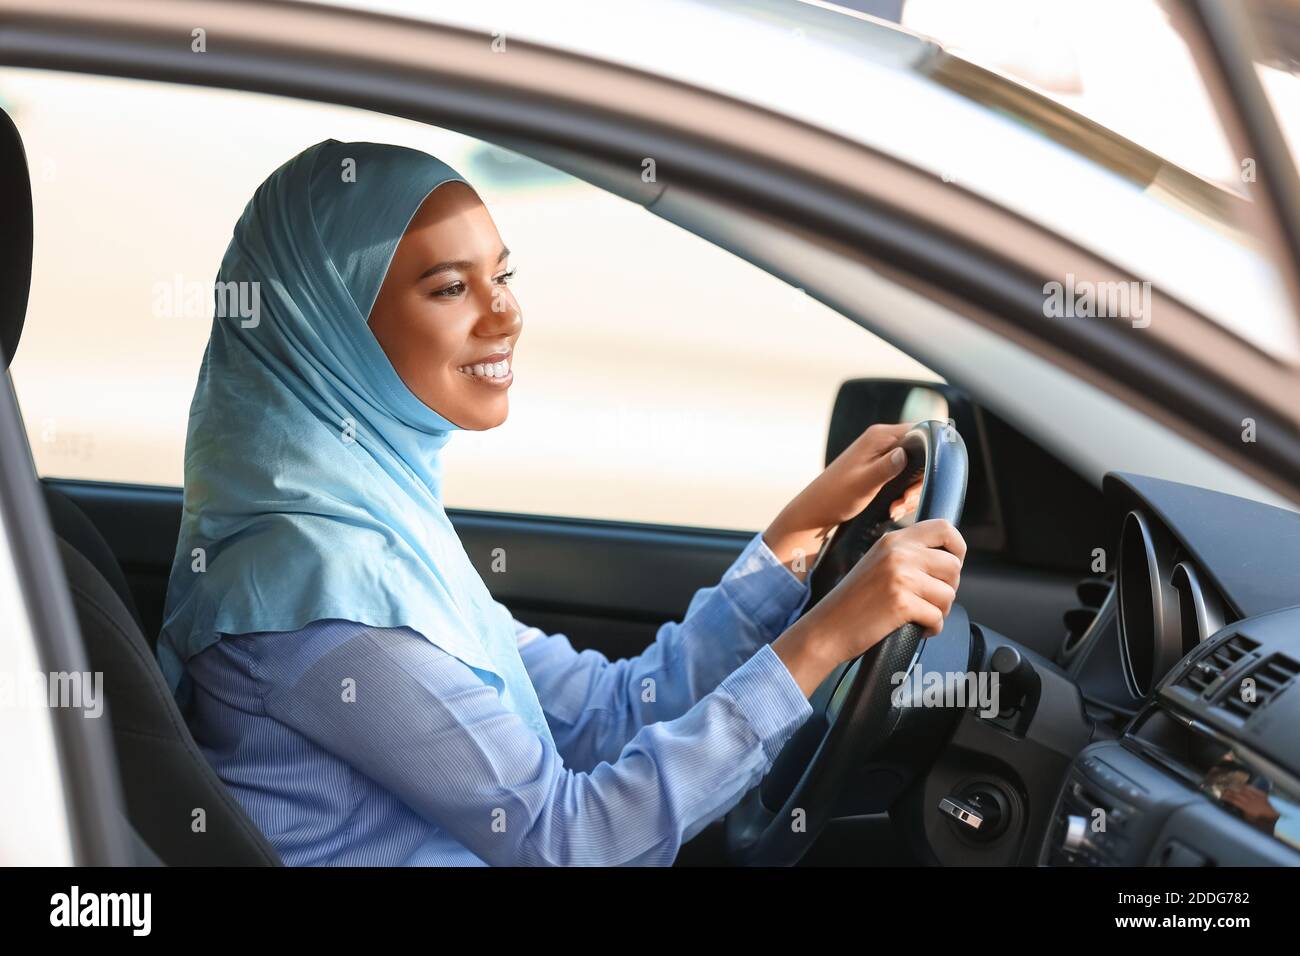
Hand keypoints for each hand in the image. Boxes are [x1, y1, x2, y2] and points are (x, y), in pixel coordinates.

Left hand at [763, 422, 922, 580]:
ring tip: (896, 509)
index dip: (931, 453)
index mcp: (880, 436)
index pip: (921, 431)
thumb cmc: (836, 496)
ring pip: (913, 470)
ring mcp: (881, 454)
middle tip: (905, 501)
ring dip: (910, 492)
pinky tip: (893, 509)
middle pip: (921, 453)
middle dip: (918, 481)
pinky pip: (902, 478)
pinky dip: (902, 495)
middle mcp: (882, 440)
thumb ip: (887, 466)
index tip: (923, 479)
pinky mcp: (879, 468)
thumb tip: (906, 452)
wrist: (816, 511)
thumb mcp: (864, 483)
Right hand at [773, 519, 965, 695]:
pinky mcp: (902, 603)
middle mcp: (898, 553)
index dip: (957, 548)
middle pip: (953, 565)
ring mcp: (900, 577)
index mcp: (893, 540)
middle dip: (949, 588)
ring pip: (949, 594)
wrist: (827, 628)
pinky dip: (931, 628)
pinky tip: (916, 628)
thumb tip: (949, 560)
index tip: (952, 565)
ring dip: (940, 611)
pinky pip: (938, 617)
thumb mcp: (878, 562)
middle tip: (930, 600)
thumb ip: (908, 554)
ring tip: (919, 614)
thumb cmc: (853, 601)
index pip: (944, 528)